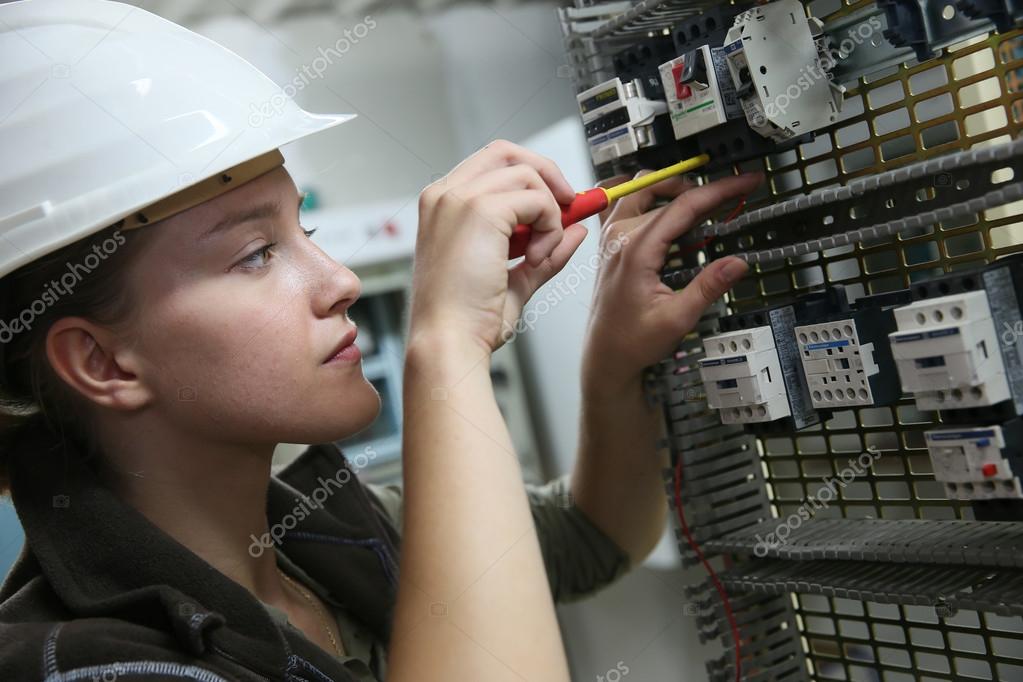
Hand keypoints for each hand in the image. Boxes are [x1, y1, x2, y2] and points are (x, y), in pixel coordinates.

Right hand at [409, 140, 587, 352]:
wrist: (448, 342)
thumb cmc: (466, 321)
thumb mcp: (514, 279)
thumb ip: (545, 251)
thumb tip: (574, 230)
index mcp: (442, 206)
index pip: (492, 165)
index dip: (531, 178)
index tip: (558, 203)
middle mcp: (444, 194)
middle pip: (507, 152)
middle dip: (547, 175)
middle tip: (568, 207)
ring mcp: (459, 198)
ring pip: (527, 174)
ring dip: (549, 212)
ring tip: (539, 253)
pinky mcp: (479, 210)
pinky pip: (536, 199)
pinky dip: (549, 226)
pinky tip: (536, 257)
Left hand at [581, 170, 763, 392]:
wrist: (605, 356)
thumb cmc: (634, 342)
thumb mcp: (677, 319)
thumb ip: (707, 287)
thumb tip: (738, 263)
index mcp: (636, 251)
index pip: (684, 205)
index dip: (720, 189)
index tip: (747, 180)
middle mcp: (619, 236)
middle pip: (664, 191)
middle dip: (702, 187)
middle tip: (732, 194)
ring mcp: (610, 236)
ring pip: (641, 189)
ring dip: (673, 187)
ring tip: (703, 202)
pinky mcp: (609, 242)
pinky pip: (623, 202)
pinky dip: (646, 195)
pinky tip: (665, 204)